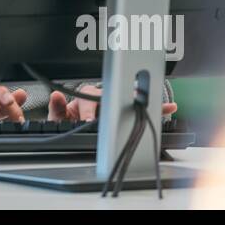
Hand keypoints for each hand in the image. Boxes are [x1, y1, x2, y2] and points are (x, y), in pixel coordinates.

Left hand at [48, 84, 177, 121]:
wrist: (74, 129)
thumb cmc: (70, 122)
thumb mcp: (59, 118)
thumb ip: (57, 109)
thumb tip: (55, 96)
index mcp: (86, 98)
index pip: (89, 98)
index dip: (88, 109)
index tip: (88, 120)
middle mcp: (102, 98)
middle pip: (113, 95)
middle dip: (119, 101)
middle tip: (122, 113)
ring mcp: (114, 103)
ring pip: (129, 98)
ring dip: (143, 99)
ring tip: (156, 103)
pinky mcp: (124, 111)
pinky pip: (141, 108)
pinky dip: (155, 108)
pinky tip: (169, 107)